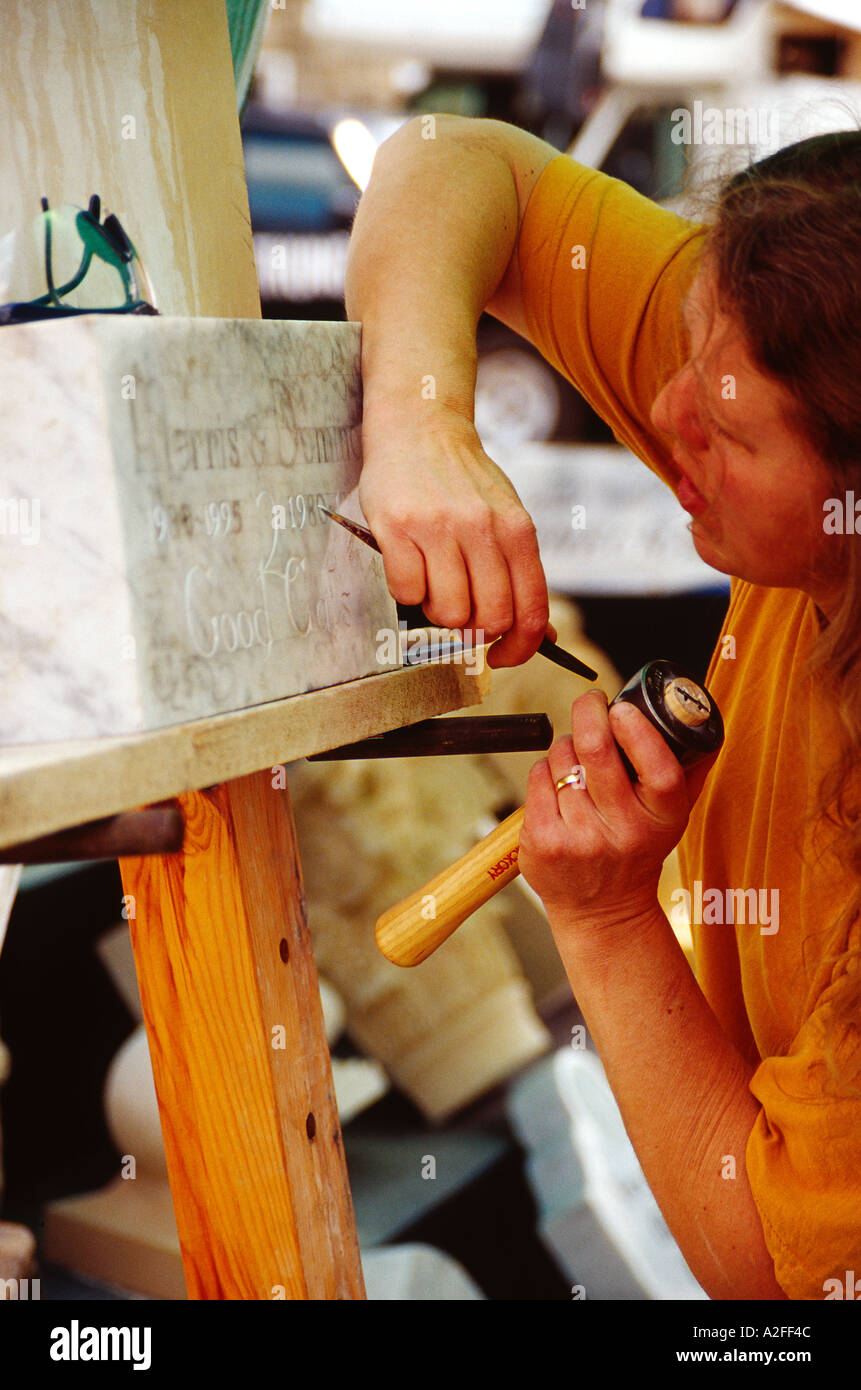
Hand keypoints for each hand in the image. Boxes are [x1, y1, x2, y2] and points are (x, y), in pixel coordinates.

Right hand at [359, 403, 552, 666]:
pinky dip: (406, 591)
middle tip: (460, 614)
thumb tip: (543, 636)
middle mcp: (482, 529)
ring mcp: (438, 528)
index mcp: (517, 530)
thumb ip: (522, 575)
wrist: (420, 427)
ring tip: (433, 581)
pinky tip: (410, 565)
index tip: (503, 657)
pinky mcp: (397, 528)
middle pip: (488, 620)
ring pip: (447, 612)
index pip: (529, 612)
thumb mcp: (508, 519)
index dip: (519, 649)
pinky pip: (406, 592)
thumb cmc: (464, 482)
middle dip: (473, 631)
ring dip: (437, 611)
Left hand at [519, 690, 714, 928]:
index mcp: (662, 817)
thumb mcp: (674, 816)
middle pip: (596, 750)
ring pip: (562, 758)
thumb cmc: (638, 848)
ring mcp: (579, 838)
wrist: (604, 911)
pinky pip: (537, 777)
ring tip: (578, 761)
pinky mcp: (543, 842)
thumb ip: (688, 767)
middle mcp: (623, 830)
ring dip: (567, 746)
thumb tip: (700, 712)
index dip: (636, 729)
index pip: (657, 765)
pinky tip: (558, 785)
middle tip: (592, 703)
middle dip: (589, 712)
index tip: (621, 709)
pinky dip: (545, 770)